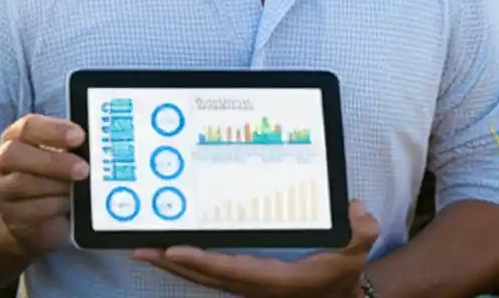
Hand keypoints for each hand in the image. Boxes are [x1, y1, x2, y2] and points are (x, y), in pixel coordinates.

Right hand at [0, 114, 88, 260]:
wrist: (36, 216)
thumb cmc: (52, 175)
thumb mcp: (60, 155)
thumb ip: (71, 146)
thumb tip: (95, 143)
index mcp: (15, 137)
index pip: (27, 127)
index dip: (53, 131)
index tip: (79, 136)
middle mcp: (2, 161)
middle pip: (15, 154)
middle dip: (52, 161)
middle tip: (83, 169)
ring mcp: (2, 191)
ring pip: (22, 184)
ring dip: (55, 186)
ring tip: (78, 189)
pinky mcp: (11, 217)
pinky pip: (31, 211)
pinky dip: (54, 206)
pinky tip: (69, 205)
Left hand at [131, 199, 380, 297]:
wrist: (338, 296)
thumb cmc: (341, 272)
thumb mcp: (356, 249)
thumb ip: (359, 229)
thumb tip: (354, 210)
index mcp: (275, 280)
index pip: (230, 269)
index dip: (201, 261)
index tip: (173, 250)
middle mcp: (253, 285)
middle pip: (203, 275)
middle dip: (171, 263)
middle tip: (139, 248)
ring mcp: (243, 285)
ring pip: (200, 276)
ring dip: (171, 264)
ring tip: (142, 248)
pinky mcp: (240, 280)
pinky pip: (206, 272)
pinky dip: (185, 263)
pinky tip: (166, 251)